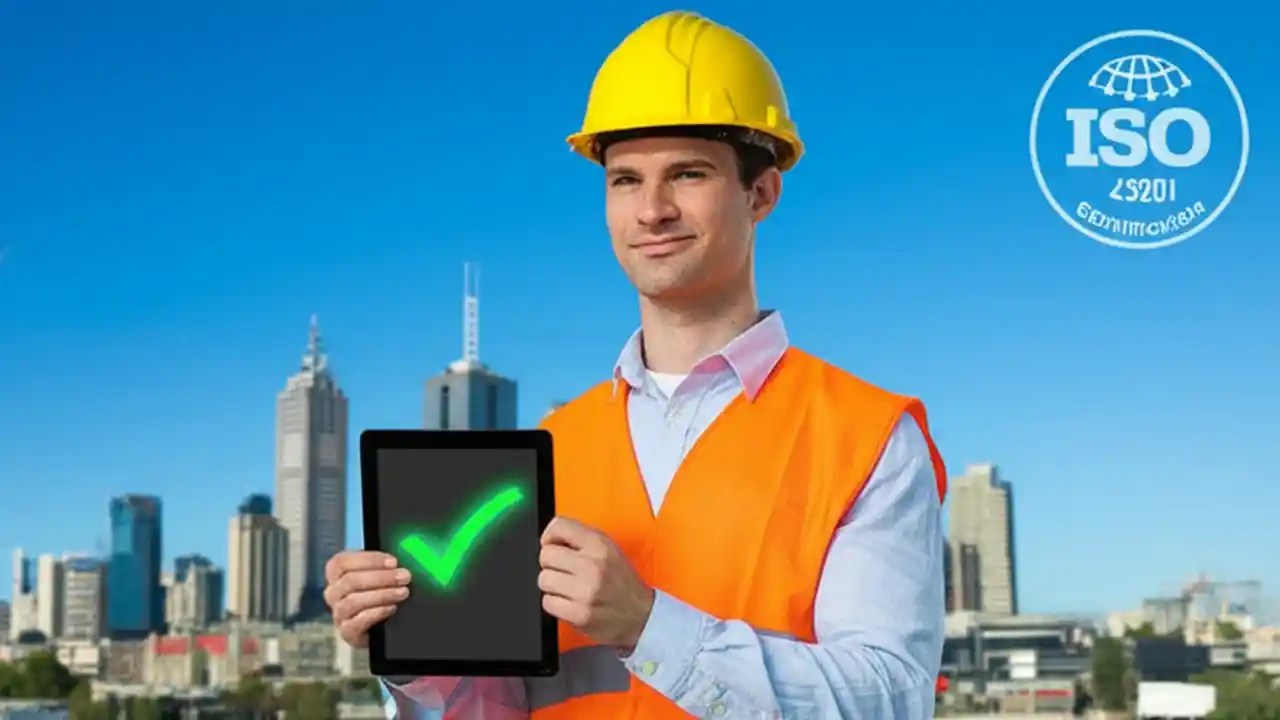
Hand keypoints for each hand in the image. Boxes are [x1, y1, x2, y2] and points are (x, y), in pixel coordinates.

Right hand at [323, 550, 412, 647]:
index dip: (369, 559)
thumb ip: (386, 564)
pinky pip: (357, 622)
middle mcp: (333, 592)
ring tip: (402, 593)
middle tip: (404, 577)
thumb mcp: (380, 574)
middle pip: (350, 581)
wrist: (379, 624)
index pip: (342, 561)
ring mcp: (338, 613)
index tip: (393, 562)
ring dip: (382, 595)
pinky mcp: (347, 632)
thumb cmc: (379, 591)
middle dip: (381, 577)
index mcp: (336, 573)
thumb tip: (406, 552)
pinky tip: (392, 608)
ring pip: (353, 601)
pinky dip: (377, 613)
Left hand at [538, 517, 654, 649]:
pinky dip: (555, 603)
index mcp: (600, 545)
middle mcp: (592, 565)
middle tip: (564, 570)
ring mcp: (585, 591)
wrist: (641, 615)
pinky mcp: (579, 613)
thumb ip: (581, 539)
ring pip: (544, 579)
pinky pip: (548, 602)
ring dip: (553, 585)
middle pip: (546, 554)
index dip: (550, 536)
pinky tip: (570, 602)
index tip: (552, 544)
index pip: (559, 526)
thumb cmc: (621, 582)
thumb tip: (551, 537)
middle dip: (551, 563)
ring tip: (569, 588)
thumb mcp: (609, 549)